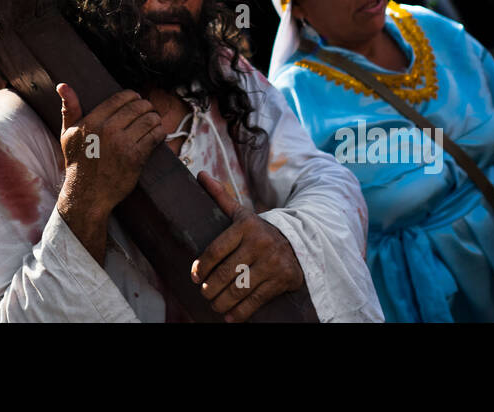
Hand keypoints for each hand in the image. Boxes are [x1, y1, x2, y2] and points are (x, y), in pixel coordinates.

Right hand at [56, 84, 162, 216]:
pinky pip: (155, 137)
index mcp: (92, 122)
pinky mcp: (136, 158)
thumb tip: (62, 85)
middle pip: (138, 107)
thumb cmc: (78, 162)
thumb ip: (69, 108)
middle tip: (148, 110)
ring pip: (149, 120)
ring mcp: (123, 144)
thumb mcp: (68, 134)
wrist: (86, 194)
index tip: (136, 100)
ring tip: (154, 121)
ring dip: (155, 118)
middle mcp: (108, 130)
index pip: (121, 98)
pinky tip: (158, 134)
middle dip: (146, 106)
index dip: (132, 96)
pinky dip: (160, 133)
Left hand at [192, 171, 303, 321]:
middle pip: (227, 272)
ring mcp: (272, 262)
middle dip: (211, 288)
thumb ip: (221, 197)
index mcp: (246, 225)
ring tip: (214, 304)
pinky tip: (230, 317)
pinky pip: (256, 300)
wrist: (298, 241)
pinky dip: (241, 312)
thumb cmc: (260, 230)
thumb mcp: (242, 213)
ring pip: (240, 288)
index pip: (216, 250)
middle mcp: (259, 243)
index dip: (202, 266)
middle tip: (204, 293)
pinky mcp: (282, 279)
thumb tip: (201, 175)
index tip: (195, 276)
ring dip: (222, 301)